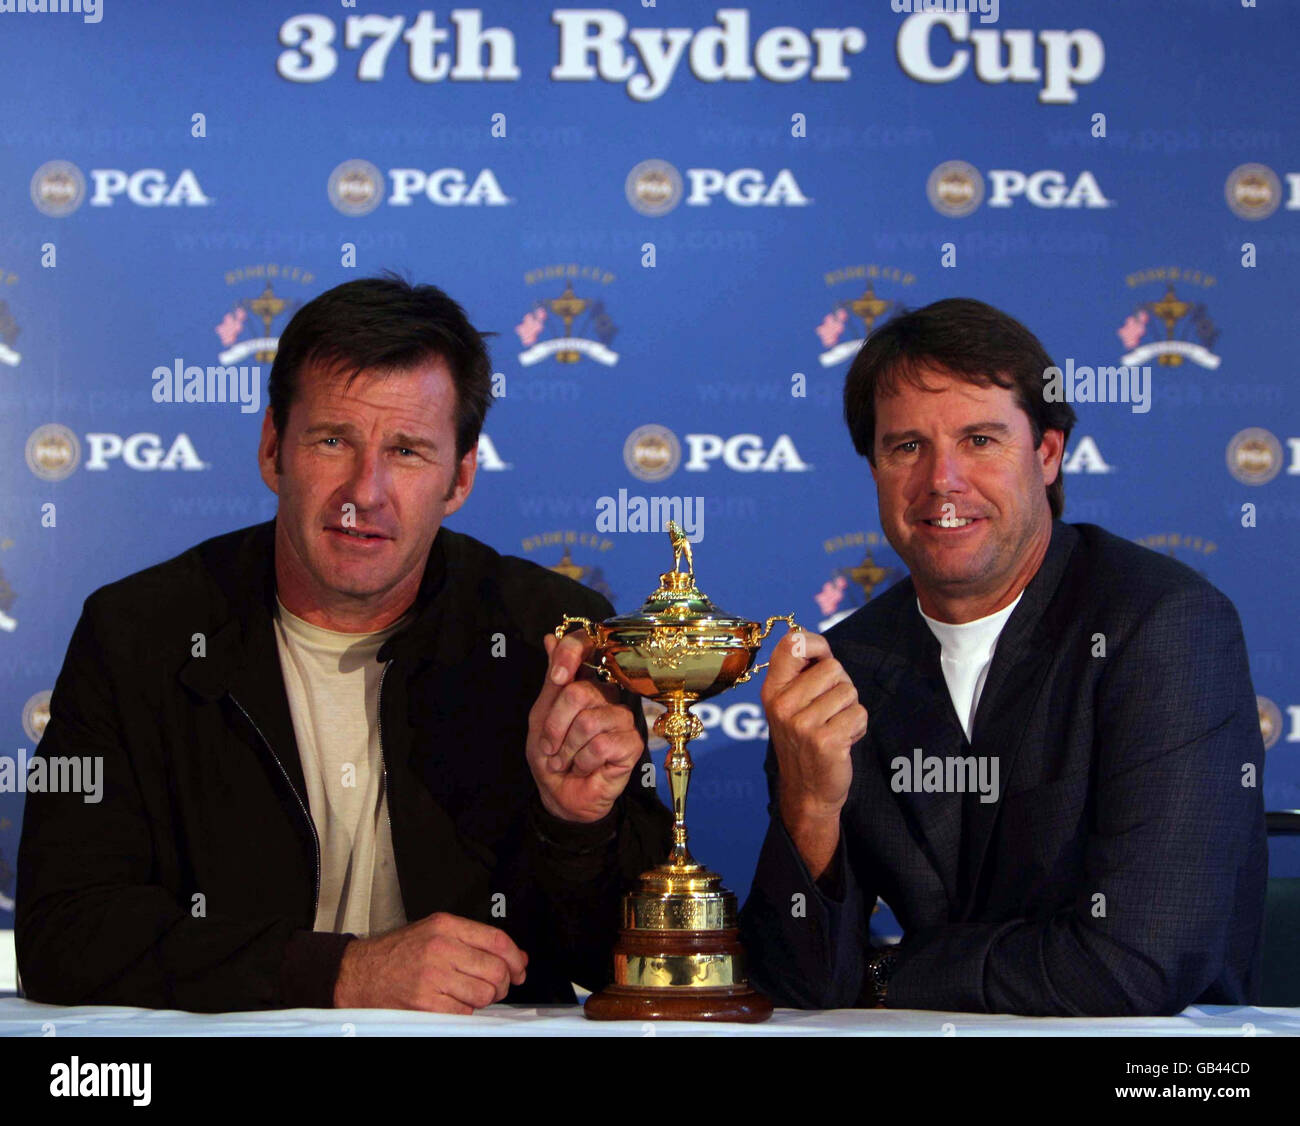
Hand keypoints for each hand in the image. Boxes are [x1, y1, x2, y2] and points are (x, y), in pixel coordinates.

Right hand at [332, 912, 526, 1012]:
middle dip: (504, 983)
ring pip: (484, 994)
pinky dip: (467, 1011)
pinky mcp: (425, 1003)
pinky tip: (457, 1003)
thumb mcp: (435, 932)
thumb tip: (516, 957)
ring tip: (474, 995)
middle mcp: (441, 948)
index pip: (497, 940)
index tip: (520, 968)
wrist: (360, 973)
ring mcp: (433, 977)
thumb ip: (474, 941)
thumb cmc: (399, 952)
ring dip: (486, 999)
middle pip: (495, 970)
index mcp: (446, 926)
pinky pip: (464, 1012)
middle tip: (499, 986)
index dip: (516, 957)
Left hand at [525, 631, 644, 822]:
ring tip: (569, 761)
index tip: (558, 678)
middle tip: (552, 748)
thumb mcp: (541, 716)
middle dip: (555, 728)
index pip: (586, 646)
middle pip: (578, 692)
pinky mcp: (634, 742)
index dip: (570, 654)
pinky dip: (584, 762)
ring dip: (568, 750)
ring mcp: (623, 717)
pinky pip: (602, 745)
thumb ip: (552, 679)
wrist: (561, 795)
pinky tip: (587, 768)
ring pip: (589, 722)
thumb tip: (550, 637)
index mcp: (585, 682)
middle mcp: (608, 694)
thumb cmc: (552, 756)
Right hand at [761, 631, 867, 876]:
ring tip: (834, 727)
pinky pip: (859, 714)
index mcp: (772, 690)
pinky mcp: (825, 741)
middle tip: (829, 710)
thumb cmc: (805, 740)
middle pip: (833, 668)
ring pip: (849, 691)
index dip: (816, 644)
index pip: (792, 644)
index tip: (822, 657)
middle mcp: (782, 705)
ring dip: (850, 709)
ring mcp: (802, 724)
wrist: (807, 790)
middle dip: (841, 686)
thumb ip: (800, 674)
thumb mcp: (790, 704)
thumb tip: (809, 640)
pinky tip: (842, 741)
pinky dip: (858, 727)